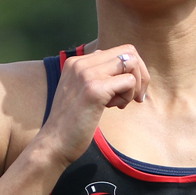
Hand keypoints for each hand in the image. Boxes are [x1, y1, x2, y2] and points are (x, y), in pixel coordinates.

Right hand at [35, 46, 149, 164]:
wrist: (54, 143)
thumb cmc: (72, 123)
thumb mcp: (82, 92)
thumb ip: (98, 77)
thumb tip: (123, 66)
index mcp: (77, 62)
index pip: (119, 51)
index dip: (132, 70)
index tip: (129, 91)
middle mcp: (81, 63)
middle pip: (129, 52)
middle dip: (141, 75)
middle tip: (135, 98)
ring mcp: (87, 74)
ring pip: (131, 63)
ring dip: (134, 86)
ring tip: (121, 103)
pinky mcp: (94, 90)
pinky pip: (129, 81)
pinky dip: (128, 96)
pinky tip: (115, 108)